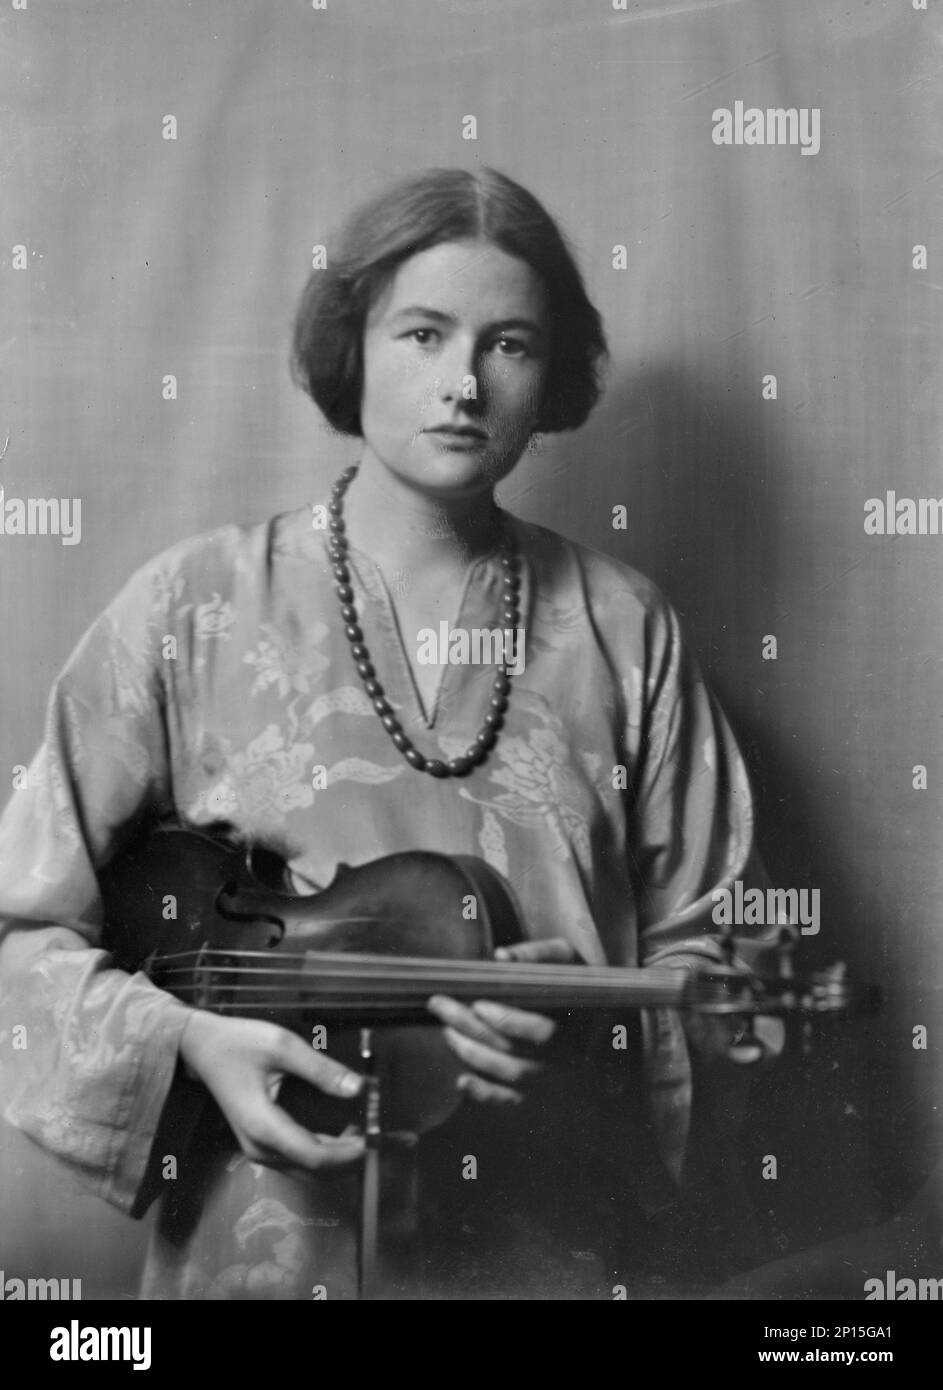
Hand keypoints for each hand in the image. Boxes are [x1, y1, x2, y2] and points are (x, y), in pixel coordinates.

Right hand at [179, 1010, 364, 1172]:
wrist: (203, 1049)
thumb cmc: (239, 1043)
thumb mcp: (282, 1046)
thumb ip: (321, 1069)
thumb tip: (359, 1089)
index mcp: (263, 1125)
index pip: (315, 1155)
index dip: (350, 1152)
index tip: (378, 1138)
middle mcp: (260, 1148)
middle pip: (316, 1170)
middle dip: (354, 1158)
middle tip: (389, 1139)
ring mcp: (260, 1151)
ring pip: (310, 1169)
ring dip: (343, 1158)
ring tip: (374, 1135)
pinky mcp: (264, 1145)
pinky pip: (302, 1160)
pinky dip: (329, 1153)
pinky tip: (350, 1134)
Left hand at [427, 937, 577, 1106]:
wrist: (597, 1016)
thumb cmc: (574, 983)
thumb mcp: (565, 960)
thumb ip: (537, 954)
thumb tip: (501, 957)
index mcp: (573, 1022)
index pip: (539, 1031)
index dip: (505, 1020)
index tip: (478, 1004)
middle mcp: (563, 1056)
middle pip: (513, 1052)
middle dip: (471, 1030)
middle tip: (441, 1006)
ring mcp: (549, 1077)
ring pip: (507, 1074)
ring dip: (471, 1054)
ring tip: (447, 1030)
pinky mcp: (536, 1092)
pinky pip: (510, 1101)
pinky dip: (484, 1095)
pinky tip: (461, 1081)